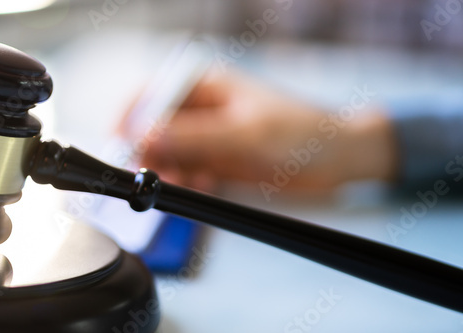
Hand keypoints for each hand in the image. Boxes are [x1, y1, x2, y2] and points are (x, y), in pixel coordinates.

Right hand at [138, 71, 396, 194]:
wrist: (337, 159)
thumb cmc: (301, 132)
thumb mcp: (245, 134)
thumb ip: (194, 137)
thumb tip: (145, 137)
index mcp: (205, 84)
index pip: (151, 93)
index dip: (132, 116)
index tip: (125, 143)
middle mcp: (200, 107)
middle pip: (152, 126)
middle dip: (149, 151)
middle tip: (155, 173)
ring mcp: (206, 135)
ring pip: (165, 152)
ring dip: (168, 170)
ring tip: (186, 182)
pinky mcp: (215, 159)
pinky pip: (184, 170)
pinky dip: (186, 180)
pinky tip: (204, 184)